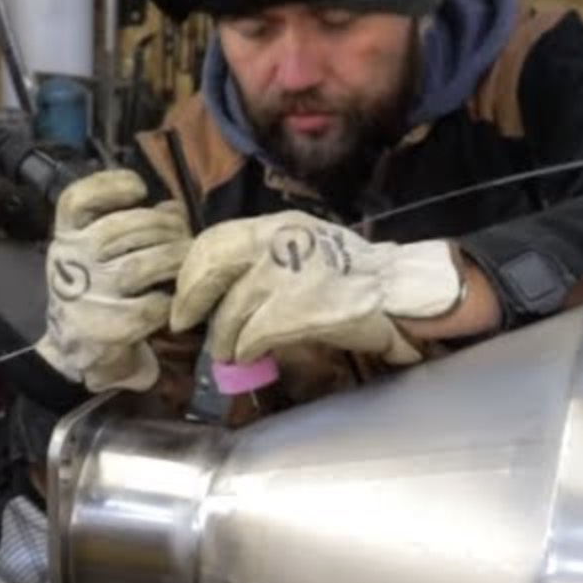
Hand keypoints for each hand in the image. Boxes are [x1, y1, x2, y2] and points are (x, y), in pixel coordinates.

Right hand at [31, 169, 192, 392]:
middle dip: (163, 227)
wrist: (77, 350)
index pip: (76, 199)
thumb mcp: (103, 252)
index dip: (110, 185)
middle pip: (121, 229)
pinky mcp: (106, 329)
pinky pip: (150, 306)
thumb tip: (174, 207)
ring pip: (139, 266)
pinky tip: (172, 298)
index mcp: (66, 236)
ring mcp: (86, 296)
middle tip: (183, 235)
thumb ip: (134, 224)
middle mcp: (70, 262)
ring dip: (173, 260)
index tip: (140, 188)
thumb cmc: (99, 288)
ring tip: (185, 262)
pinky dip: (168, 300)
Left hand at [168, 211, 463, 365]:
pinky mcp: (300, 309)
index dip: (191, 273)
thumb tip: (217, 290)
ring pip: (230, 312)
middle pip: (210, 269)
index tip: (184, 298)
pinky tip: (251, 357)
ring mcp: (290, 273)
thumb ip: (261, 258)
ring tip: (228, 353)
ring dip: (223, 340)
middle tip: (187, 325)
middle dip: (191, 302)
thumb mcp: (303, 247)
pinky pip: (254, 336)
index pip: (215, 240)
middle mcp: (280, 241)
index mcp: (278, 225)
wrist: (398, 289)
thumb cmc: (349, 275)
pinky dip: (246, 351)